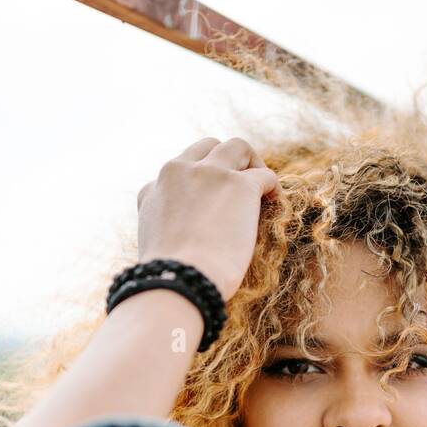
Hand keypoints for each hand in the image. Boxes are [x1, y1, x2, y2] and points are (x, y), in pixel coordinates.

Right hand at [137, 136, 281, 301]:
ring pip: (237, 147)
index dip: (198, 185)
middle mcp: (179, 171)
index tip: (210, 204)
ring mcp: (210, 174)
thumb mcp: (152, 245)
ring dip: (252, 163)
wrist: (182, 280)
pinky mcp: (239, 185)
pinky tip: (275, 203)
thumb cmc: (170, 277)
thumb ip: (164, 229)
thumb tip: (184, 239)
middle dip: (226, 163)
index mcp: (153, 189)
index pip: (177, 172)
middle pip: (208, 148)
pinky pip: (264, 175)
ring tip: (261, 189)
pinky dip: (273, 186)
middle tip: (240, 188)